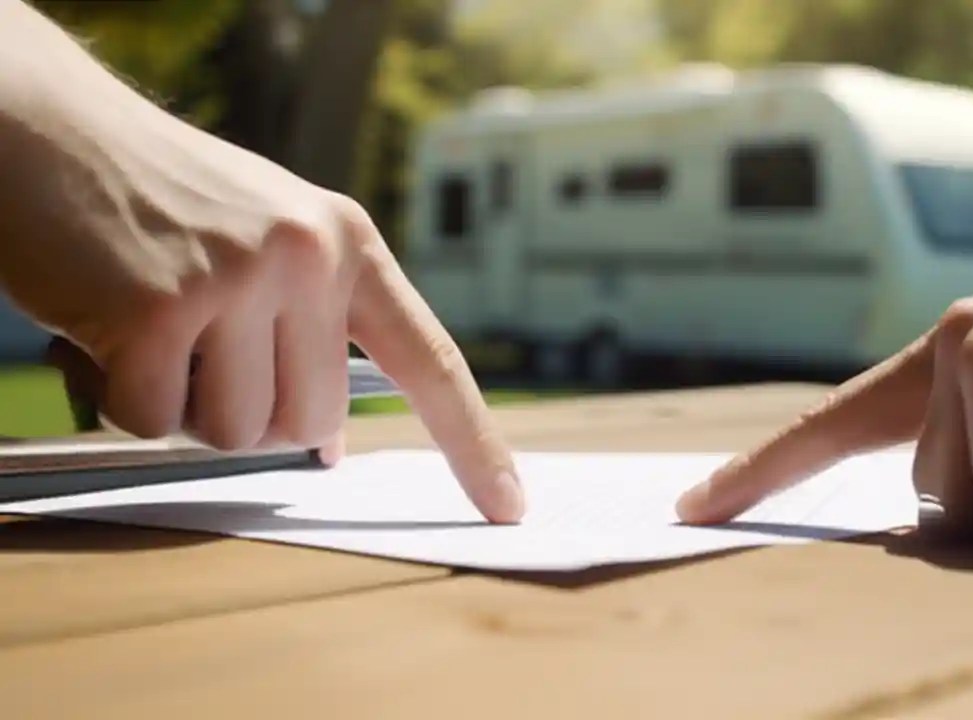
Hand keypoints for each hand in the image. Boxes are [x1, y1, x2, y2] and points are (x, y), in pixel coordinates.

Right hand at [0, 11, 522, 521]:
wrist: (47, 129)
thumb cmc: (160, 197)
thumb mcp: (268, 241)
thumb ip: (311, 329)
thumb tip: (330, 444)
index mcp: (347, 243)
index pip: (431, 361)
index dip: (473, 442)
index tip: (509, 503)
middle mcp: (307, 257)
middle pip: (309, 424)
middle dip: (250, 412)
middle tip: (200, 348)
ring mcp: (238, 279)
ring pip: (234, 434)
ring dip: (184, 404)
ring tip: (154, 325)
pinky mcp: (160, 307)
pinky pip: (153, 421)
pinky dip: (120, 395)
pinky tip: (109, 325)